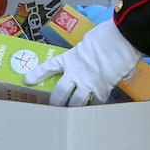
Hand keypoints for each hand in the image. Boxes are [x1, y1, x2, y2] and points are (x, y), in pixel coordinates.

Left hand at [23, 21, 141, 106]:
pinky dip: (96, 104)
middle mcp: (75, 73)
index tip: (27, 80)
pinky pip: (96, 102)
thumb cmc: (106, 35)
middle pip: (60, 94)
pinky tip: (96, 106)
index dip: (37, 74)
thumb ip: (85, 53)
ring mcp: (88, 83)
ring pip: (75, 103)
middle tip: (56, 106)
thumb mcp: (89, 41)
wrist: (122, 39)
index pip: (49, 67)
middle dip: (56, 102)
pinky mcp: (102, 90)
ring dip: (73, 109)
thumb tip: (92, 58)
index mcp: (70, 58)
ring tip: (73, 114)